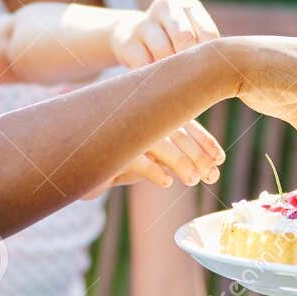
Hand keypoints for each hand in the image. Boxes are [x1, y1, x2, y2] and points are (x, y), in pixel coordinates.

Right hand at [91, 119, 224, 194]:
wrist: (76, 160)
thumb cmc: (119, 157)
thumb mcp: (149, 155)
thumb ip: (172, 156)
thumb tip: (207, 168)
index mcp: (152, 113)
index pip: (184, 122)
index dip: (204, 140)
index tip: (220, 159)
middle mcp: (140, 115)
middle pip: (177, 132)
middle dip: (198, 156)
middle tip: (212, 176)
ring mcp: (123, 129)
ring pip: (160, 143)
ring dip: (181, 163)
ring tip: (194, 180)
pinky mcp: (108, 148)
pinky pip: (136, 158)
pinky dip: (154, 170)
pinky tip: (166, 182)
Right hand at [111, 0, 219, 67]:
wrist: (129, 33)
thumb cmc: (172, 42)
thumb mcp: (191, 39)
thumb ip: (206, 50)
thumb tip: (221, 73)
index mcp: (190, 7)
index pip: (208, 33)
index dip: (209, 57)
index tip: (208, 73)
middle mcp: (167, 7)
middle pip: (184, 37)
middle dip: (188, 61)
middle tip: (188, 78)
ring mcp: (144, 22)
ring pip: (163, 51)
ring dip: (168, 69)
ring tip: (170, 77)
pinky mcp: (126, 40)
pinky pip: (143, 63)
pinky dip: (150, 75)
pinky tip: (153, 77)